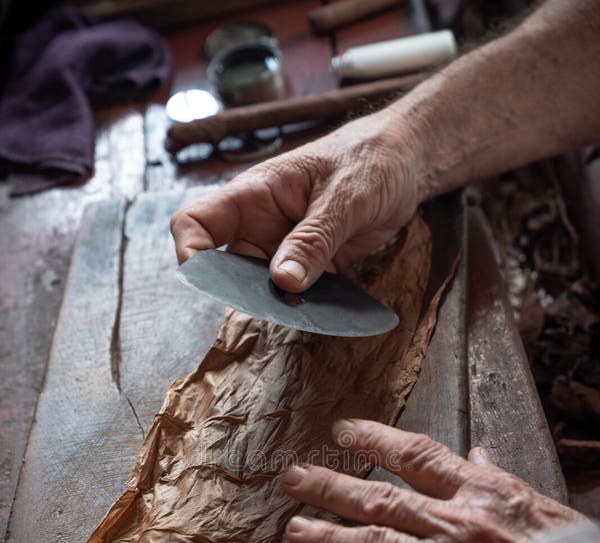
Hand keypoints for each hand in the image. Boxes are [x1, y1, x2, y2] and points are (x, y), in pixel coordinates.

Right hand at [170, 111, 421, 291]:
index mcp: (253, 195)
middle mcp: (259, 224)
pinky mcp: (308, 266)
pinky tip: (324, 313)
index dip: (191, 252)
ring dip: (277, 306)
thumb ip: (313, 239)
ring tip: (306, 311)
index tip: (206, 282)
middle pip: (225, 268)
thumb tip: (282, 282)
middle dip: (242, 293)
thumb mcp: (345, 197)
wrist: (404, 164)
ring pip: (260, 288)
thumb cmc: (370, 160)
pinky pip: (295, 294)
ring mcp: (282, 248)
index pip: (196, 223)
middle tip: (276, 306)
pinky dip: (305, 306)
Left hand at [281, 419, 582, 542]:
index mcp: (483, 492)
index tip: (343, 431)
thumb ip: (499, 479)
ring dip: (326, 534)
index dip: (375, 440)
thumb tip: (477, 454)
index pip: (418, 455)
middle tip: (293, 478)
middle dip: (333, 486)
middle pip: (381, 498)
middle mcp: (456, 523)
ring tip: (291, 527)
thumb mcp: (542, 506)